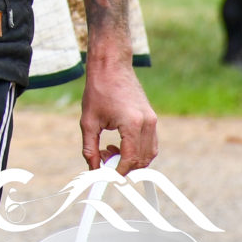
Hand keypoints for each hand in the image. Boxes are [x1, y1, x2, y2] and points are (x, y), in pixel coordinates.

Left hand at [80, 58, 158, 173]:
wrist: (110, 66)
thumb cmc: (98, 90)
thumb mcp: (88, 121)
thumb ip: (90, 148)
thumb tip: (93, 168)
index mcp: (132, 124)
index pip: (130, 159)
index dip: (118, 171)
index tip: (106, 175)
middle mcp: (147, 123)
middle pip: (142, 159)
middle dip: (124, 165)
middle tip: (104, 157)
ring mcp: (152, 120)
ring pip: (149, 153)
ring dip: (132, 159)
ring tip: (109, 148)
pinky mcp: (152, 118)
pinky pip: (150, 143)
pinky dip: (137, 149)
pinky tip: (119, 143)